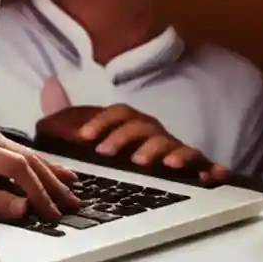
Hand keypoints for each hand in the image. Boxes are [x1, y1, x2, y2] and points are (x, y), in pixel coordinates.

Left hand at [0, 108, 80, 221]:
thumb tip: (21, 208)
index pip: (17, 168)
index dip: (37, 191)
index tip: (51, 212)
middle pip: (28, 159)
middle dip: (52, 185)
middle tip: (72, 207)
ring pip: (27, 152)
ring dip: (51, 173)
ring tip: (73, 189)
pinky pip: (20, 149)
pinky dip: (40, 162)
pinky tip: (53, 169)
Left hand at [38, 103, 229, 184]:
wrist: (157, 168)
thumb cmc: (121, 151)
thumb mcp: (91, 133)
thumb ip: (70, 115)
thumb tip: (50, 86)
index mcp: (133, 123)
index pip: (118, 114)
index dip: (101, 122)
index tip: (83, 137)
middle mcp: (155, 131)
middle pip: (143, 126)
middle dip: (125, 137)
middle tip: (107, 153)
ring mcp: (175, 147)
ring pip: (171, 143)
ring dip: (162, 150)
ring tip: (153, 163)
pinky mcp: (194, 165)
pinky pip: (205, 163)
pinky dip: (210, 167)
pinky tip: (212, 175)